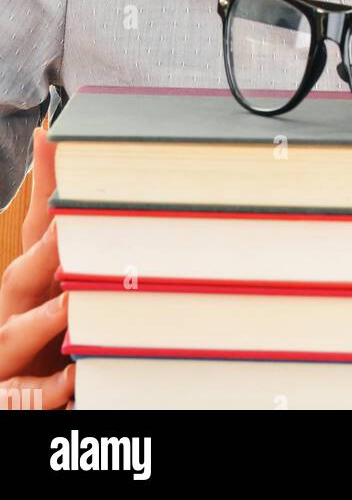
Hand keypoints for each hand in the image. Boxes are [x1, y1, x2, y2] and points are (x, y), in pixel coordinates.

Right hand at [0, 126, 74, 408]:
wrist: (20, 405)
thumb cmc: (52, 349)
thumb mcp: (76, 301)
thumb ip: (101, 262)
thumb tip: (149, 215)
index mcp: (31, 287)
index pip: (36, 228)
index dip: (41, 181)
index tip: (50, 135)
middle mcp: (13, 314)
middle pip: (19, 274)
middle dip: (44, 247)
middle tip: (70, 220)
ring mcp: (6, 356)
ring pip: (13, 334)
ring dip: (44, 318)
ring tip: (74, 304)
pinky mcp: (10, 397)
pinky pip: (27, 396)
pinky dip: (50, 390)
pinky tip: (73, 381)